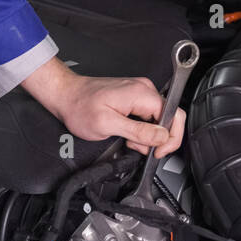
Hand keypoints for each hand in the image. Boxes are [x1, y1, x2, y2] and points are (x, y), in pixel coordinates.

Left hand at [20, 57, 186, 156]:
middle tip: (139, 148)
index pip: (174, 116)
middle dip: (157, 139)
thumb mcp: (108, 125)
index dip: (170, 138)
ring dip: (147, 136)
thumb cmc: (80, 107)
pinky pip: (149, 115)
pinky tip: (128, 133)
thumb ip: (138, 131)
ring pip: (159, 119)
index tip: (158, 151)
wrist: (67, 95)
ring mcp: (140, 92)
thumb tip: (162, 137)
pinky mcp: (134, 97)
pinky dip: (142, 129)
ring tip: (129, 141)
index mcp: (141, 94)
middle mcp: (144, 89)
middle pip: (169, 118)